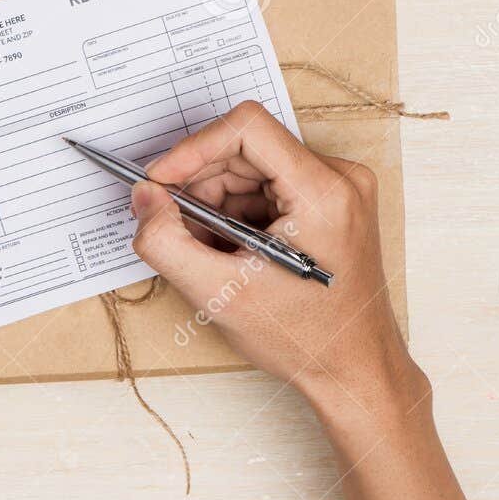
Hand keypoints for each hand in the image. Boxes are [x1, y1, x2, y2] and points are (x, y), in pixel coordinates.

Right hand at [132, 101, 427, 435]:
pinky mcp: (332, 203)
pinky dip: (238, 214)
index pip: (247, 128)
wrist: (354, 372)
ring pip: (253, 169)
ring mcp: (340, 189)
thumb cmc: (304, 338)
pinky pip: (269, 187)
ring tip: (209, 251)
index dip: (193, 148)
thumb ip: (165, 242)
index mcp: (322, 192)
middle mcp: (339, 179)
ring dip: (217, 203)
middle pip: (246, 149)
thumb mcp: (218, 295)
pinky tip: (232, 253)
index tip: (161, 181)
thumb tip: (144, 197)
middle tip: (176, 228)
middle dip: (200, 186)